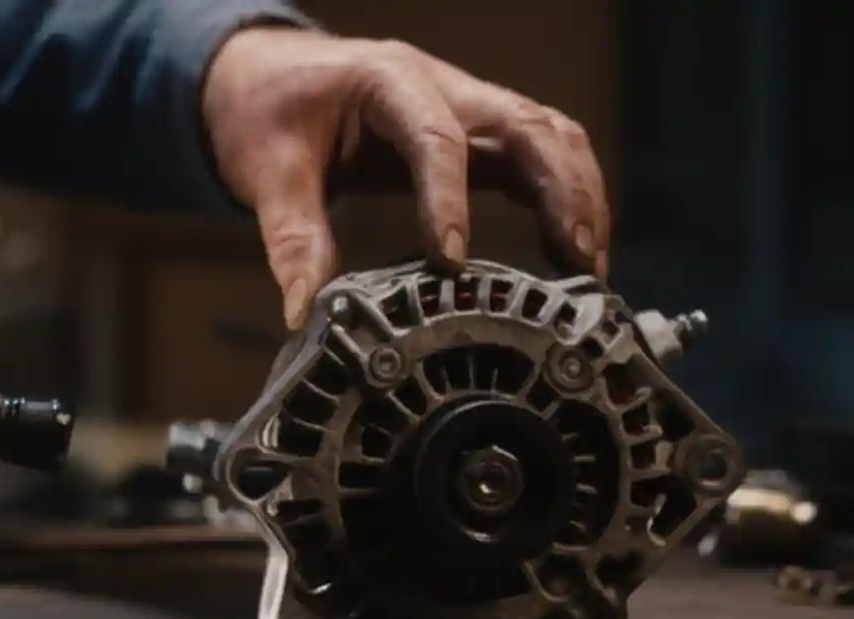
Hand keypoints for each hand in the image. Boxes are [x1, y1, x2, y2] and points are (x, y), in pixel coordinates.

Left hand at [203, 28, 609, 328]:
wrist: (265, 73)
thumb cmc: (265, 111)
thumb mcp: (266, 171)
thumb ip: (292, 237)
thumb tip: (305, 310)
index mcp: (386, 80)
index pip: (434, 135)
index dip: (450, 198)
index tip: (452, 261)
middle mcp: (441, 85)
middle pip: (525, 124)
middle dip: (560, 191)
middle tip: (577, 261)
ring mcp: (465, 105)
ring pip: (547, 135)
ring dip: (577, 194)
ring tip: (588, 266)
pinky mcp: (473, 133)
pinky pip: (536, 155)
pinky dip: (563, 196)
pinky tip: (570, 251)